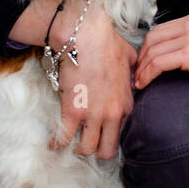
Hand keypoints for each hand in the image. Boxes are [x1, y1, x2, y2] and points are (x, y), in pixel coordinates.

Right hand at [52, 2, 136, 158]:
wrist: (86, 36)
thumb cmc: (108, 43)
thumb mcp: (130, 59)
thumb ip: (134, 74)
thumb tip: (135, 76)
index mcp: (126, 104)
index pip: (122, 134)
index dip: (111, 137)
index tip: (102, 137)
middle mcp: (111, 114)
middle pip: (106, 150)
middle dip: (97, 151)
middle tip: (87, 145)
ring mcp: (92, 115)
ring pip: (86, 149)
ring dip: (78, 148)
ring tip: (71, 144)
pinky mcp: (72, 111)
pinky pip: (64, 138)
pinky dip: (57, 143)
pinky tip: (54, 143)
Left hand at [134, 13, 188, 104]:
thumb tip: (164, 55)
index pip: (158, 31)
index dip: (146, 50)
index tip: (141, 67)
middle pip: (152, 39)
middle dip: (141, 59)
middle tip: (136, 76)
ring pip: (153, 52)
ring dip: (141, 70)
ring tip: (138, 84)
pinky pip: (159, 63)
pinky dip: (147, 75)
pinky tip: (144, 85)